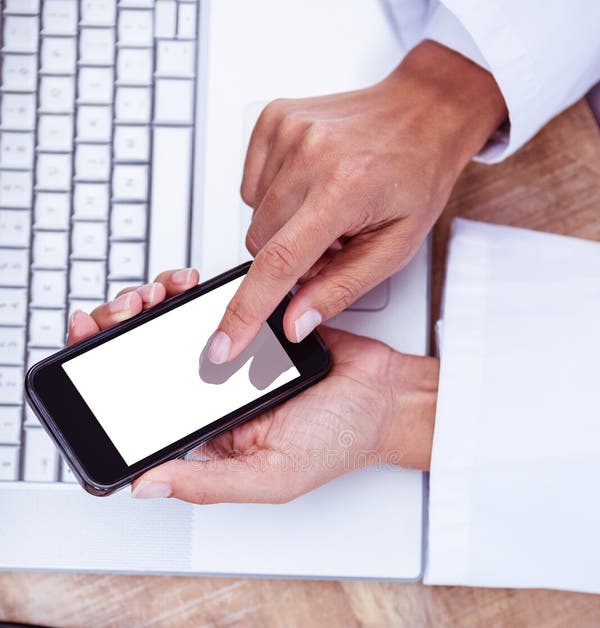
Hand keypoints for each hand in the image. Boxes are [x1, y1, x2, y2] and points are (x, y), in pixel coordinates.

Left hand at [67, 273, 438, 503]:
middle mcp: (210, 397)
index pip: (138, 413)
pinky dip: (186, 292)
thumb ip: (208, 483)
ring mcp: (227, 358)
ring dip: (146, 306)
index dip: (103, 382)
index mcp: (206, 436)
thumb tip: (147, 485)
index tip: (86, 354)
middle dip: (117, 331)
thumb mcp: (271, 477)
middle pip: (142, 361)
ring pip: (166, 327)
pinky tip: (182, 288)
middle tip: (119, 316)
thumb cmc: (339, 442)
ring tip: (149, 297)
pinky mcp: (248, 326)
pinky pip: (206, 305)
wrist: (387, 395)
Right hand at [206, 39, 506, 364]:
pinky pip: (251, 186)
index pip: (279, 263)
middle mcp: (311, 153)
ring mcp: (288, 131)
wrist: (423, 113)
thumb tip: (294, 322)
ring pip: (254, 218)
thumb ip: (340, 289)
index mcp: (344, 188)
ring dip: (284, 227)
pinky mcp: (273, 120)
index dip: (246, 311)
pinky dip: (276, 198)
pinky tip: (308, 188)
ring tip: (326, 209)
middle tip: (331, 242)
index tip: (223, 343)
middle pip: (260, 245)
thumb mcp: (394, 248)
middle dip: (288, 259)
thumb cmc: (414, 176)